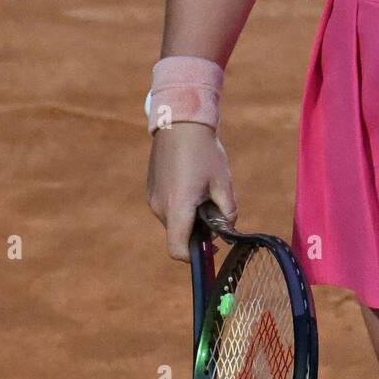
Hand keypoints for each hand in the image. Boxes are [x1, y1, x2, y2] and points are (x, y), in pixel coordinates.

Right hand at [146, 123, 236, 262]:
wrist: (180, 122)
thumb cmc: (204, 152)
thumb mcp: (223, 182)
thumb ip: (227, 211)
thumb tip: (227, 229)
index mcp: (177, 208)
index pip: (178, 250)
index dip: (194, 257)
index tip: (211, 247)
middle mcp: (160, 207)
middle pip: (179, 234)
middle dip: (198, 229)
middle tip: (214, 206)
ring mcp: (153, 198)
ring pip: (174, 220)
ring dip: (189, 215)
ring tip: (202, 188)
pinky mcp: (151, 189)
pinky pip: (167, 207)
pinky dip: (180, 204)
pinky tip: (191, 181)